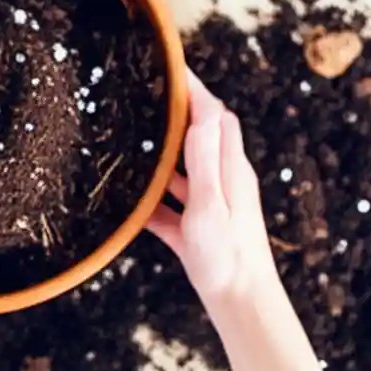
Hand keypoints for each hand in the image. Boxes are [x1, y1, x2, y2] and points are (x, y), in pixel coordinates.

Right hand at [148, 70, 277, 306]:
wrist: (242, 306)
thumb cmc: (228, 258)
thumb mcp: (210, 206)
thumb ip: (204, 160)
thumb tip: (203, 112)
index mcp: (230, 170)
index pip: (213, 114)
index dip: (192, 87)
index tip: (170, 64)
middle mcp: (223, 181)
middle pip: (199, 135)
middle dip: (176, 111)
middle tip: (147, 90)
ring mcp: (210, 205)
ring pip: (182, 169)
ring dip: (162, 151)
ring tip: (132, 134)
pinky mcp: (197, 229)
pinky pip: (170, 205)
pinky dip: (151, 199)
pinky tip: (128, 201)